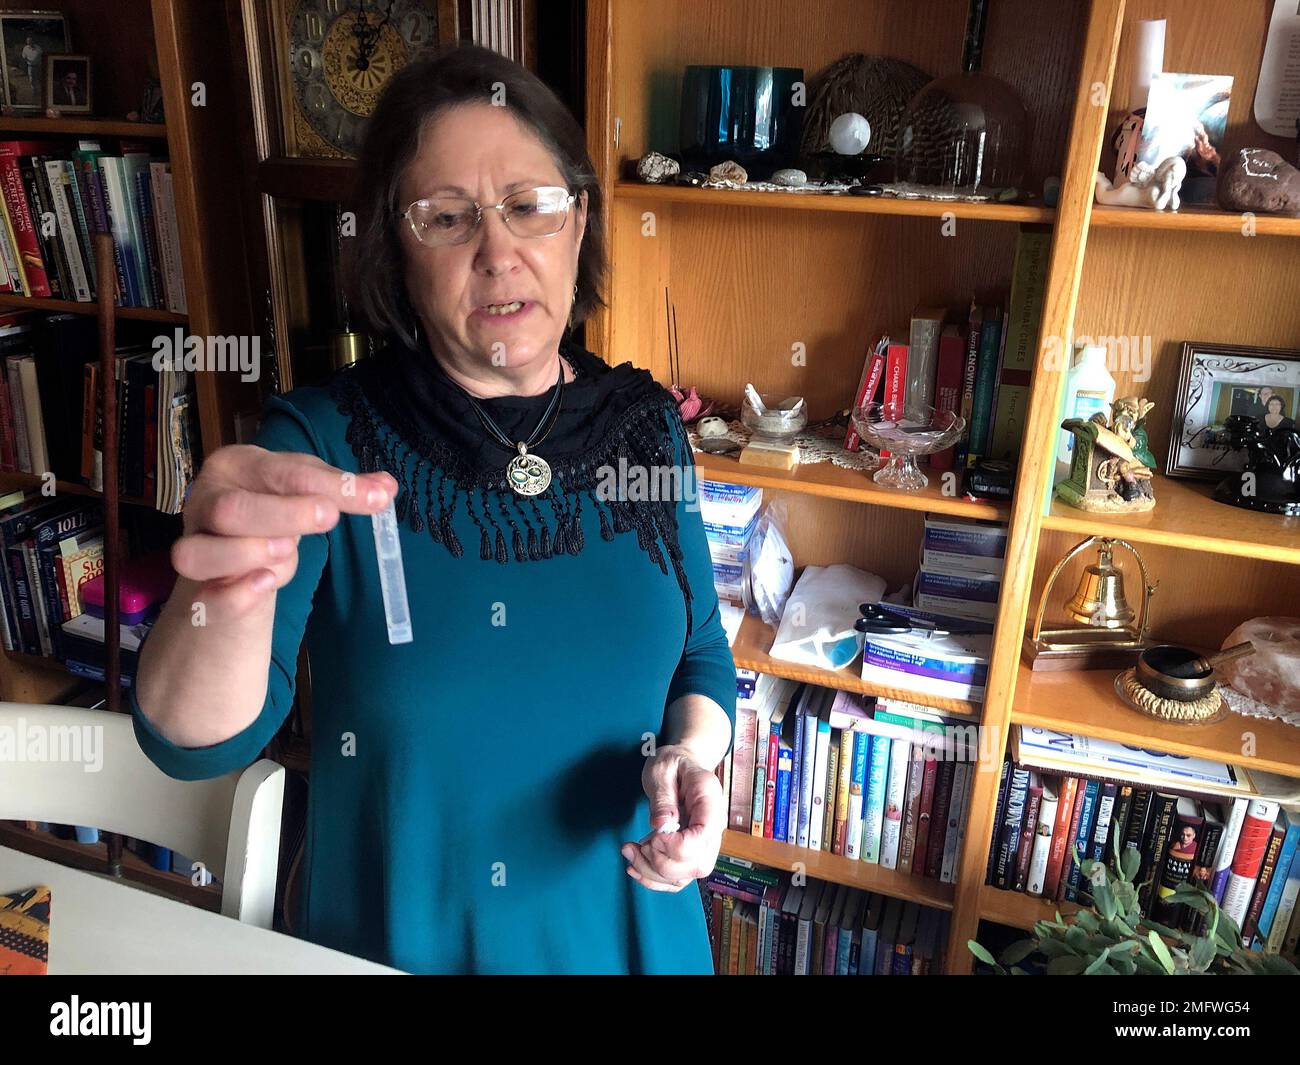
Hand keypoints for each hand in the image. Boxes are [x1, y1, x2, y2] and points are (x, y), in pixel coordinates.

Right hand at [173, 444, 396, 617]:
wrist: (231, 549)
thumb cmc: (272, 506)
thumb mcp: (307, 489)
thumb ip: (344, 489)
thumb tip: (386, 487)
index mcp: (234, 466)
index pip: (282, 473)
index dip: (333, 486)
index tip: (377, 497)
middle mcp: (204, 503)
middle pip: (230, 510)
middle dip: (284, 515)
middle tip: (328, 519)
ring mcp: (192, 548)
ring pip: (197, 554)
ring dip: (246, 555)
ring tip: (287, 552)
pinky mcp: (195, 591)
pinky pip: (202, 602)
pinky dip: (234, 598)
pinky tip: (265, 586)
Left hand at [620, 743, 724, 891]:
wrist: (683, 763)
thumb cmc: (673, 763)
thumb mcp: (662, 768)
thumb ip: (662, 796)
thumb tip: (660, 826)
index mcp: (709, 803)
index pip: (701, 840)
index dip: (674, 846)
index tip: (652, 835)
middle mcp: (713, 828)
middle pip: (697, 865)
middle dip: (660, 863)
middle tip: (636, 844)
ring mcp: (703, 843)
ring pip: (686, 876)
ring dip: (652, 873)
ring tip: (630, 851)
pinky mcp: (690, 852)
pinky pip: (677, 878)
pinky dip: (654, 878)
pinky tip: (635, 865)